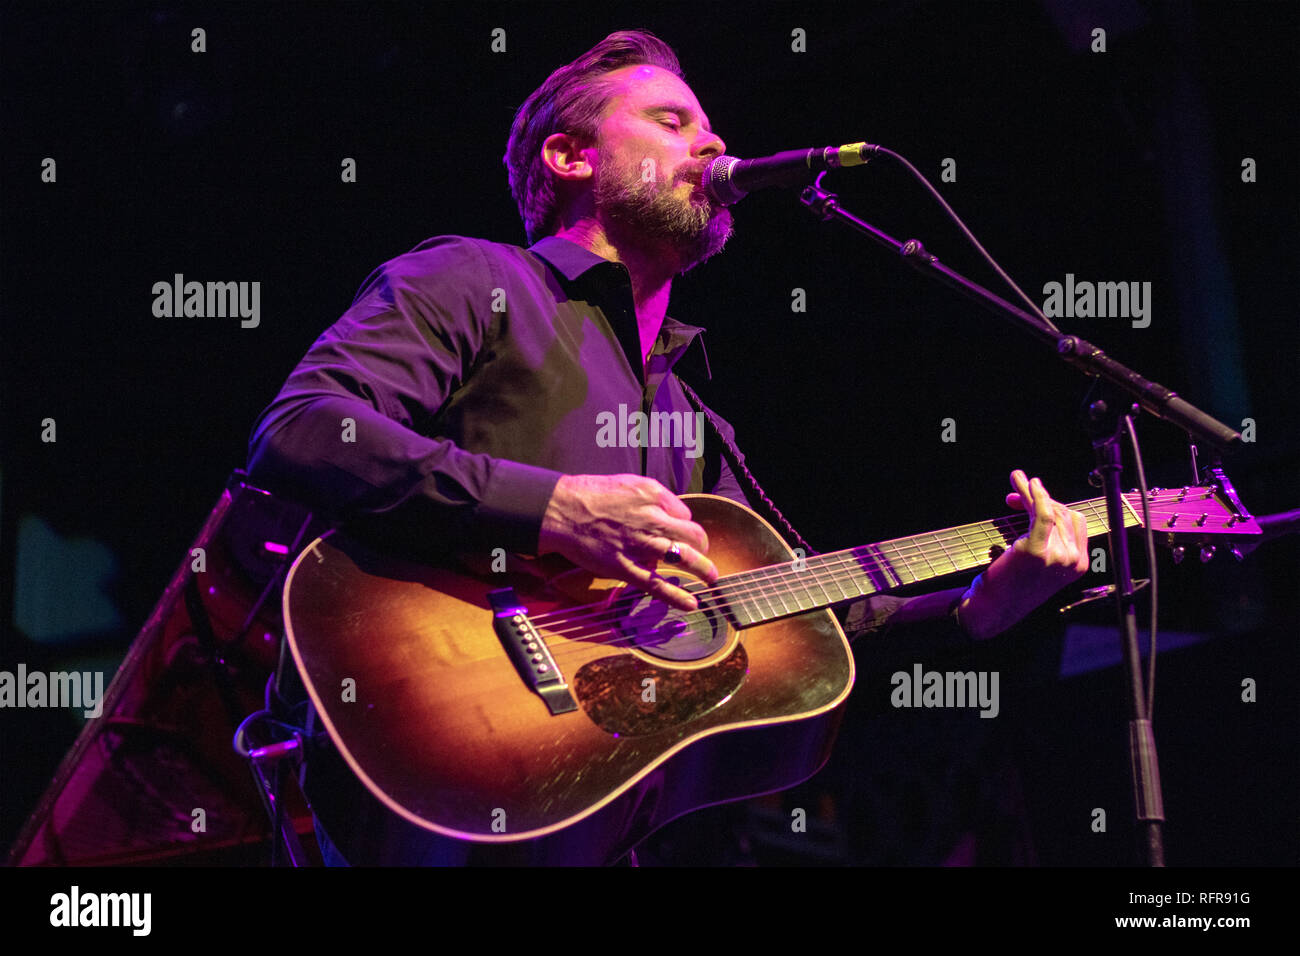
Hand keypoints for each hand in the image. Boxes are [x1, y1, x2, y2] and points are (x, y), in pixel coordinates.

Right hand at [537, 474, 717, 610]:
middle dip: (701, 545)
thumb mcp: (627, 483)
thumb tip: (667, 514)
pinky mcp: (625, 568)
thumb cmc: (589, 494)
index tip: (675, 529)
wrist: (561, 510)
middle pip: (693, 534)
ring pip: (684, 558)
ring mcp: (640, 545)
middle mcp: (652, 520)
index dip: (681, 522)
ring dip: (704, 569)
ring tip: (712, 578)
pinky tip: (691, 604)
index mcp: (653, 496)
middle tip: (702, 553)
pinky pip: (657, 586)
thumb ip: (651, 497)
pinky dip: (677, 597)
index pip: (684, 513)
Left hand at [958, 469, 1089, 638]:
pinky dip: (1035, 495)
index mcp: (1078, 565)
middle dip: (1039, 500)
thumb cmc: (1008, 586)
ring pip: (1050, 511)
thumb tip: (1036, 506)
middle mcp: (1073, 561)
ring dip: (1031, 492)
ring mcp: (1058, 556)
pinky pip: (1042, 514)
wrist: (991, 610)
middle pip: (1064, 513)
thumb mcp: (1038, 565)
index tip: (1030, 501)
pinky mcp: (1038, 551)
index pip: (1076, 522)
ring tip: (1015, 479)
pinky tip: (1026, 483)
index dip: (1056, 505)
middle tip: (1014, 496)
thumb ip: (1048, 541)